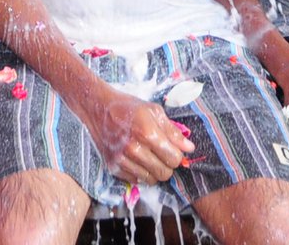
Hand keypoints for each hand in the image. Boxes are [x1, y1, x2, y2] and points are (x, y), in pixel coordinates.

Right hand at [79, 88, 193, 184]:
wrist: (99, 109)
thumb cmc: (129, 108)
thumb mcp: (155, 112)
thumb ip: (173, 131)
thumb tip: (189, 148)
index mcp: (148, 133)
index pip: (174, 159)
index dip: (178, 156)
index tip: (174, 150)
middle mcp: (134, 149)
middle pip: (164, 173)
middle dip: (168, 166)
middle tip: (163, 155)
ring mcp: (122, 160)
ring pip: (151, 180)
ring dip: (155, 171)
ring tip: (151, 157)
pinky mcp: (113, 167)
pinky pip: (136, 181)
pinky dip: (140, 173)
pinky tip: (138, 160)